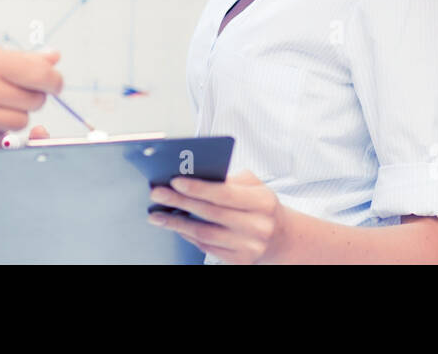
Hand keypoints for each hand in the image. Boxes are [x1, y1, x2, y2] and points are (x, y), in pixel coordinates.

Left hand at [147, 170, 287, 264]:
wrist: (280, 237)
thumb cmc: (261, 206)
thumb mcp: (254, 186)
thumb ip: (229, 180)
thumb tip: (194, 176)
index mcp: (262, 202)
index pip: (224, 194)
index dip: (198, 187)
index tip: (175, 181)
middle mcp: (257, 226)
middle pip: (210, 213)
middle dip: (180, 202)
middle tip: (158, 194)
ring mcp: (249, 247)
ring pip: (204, 234)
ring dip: (176, 223)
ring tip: (157, 215)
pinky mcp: (239, 261)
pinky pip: (206, 247)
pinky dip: (187, 235)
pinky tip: (175, 226)